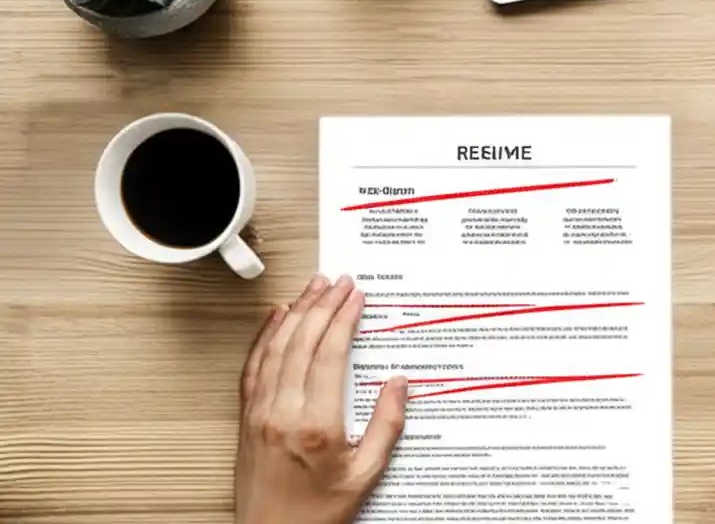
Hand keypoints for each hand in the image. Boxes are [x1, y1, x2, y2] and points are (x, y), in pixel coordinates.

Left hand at [236, 275, 408, 523]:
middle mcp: (282, 413)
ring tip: (312, 289)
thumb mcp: (366, 474)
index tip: (355, 298)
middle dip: (322, 306)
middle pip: (302, 342)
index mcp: (317, 425)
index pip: (329, 354)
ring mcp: (259, 413)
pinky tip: (276, 318)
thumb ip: (387, 426)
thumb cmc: (317, 513)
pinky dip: (265, 337)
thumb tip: (398, 384)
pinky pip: (254, 366)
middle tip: (338, 283)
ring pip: (276, 348)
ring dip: (295, 313)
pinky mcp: (246, 418)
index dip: (343, 319)